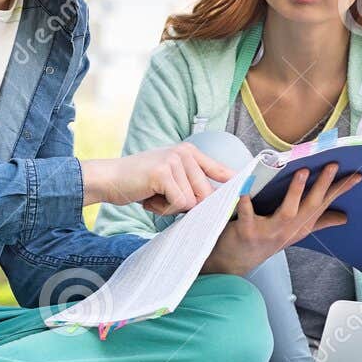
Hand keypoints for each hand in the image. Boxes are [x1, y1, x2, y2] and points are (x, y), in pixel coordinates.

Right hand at [80, 144, 235, 213]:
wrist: (109, 179)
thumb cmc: (140, 183)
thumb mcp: (170, 178)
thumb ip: (191, 186)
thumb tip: (215, 203)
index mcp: (189, 152)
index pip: (220, 170)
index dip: (235, 183)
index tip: (252, 187)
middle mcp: (185, 153)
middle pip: (206, 194)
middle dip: (187, 205)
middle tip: (163, 198)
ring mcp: (174, 161)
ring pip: (192, 201)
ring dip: (172, 208)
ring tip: (154, 196)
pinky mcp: (164, 173)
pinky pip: (179, 203)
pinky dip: (164, 209)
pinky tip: (149, 198)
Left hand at [201, 163, 361, 276]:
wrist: (235, 263)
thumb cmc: (264, 241)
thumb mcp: (294, 233)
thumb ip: (318, 222)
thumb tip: (344, 217)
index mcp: (300, 226)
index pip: (325, 205)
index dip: (341, 190)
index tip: (358, 175)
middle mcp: (288, 230)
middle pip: (310, 207)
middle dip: (323, 186)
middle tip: (333, 165)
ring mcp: (268, 232)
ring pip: (286, 212)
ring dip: (295, 192)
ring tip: (303, 172)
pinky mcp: (246, 232)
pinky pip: (247, 216)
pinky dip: (245, 203)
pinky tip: (246, 191)